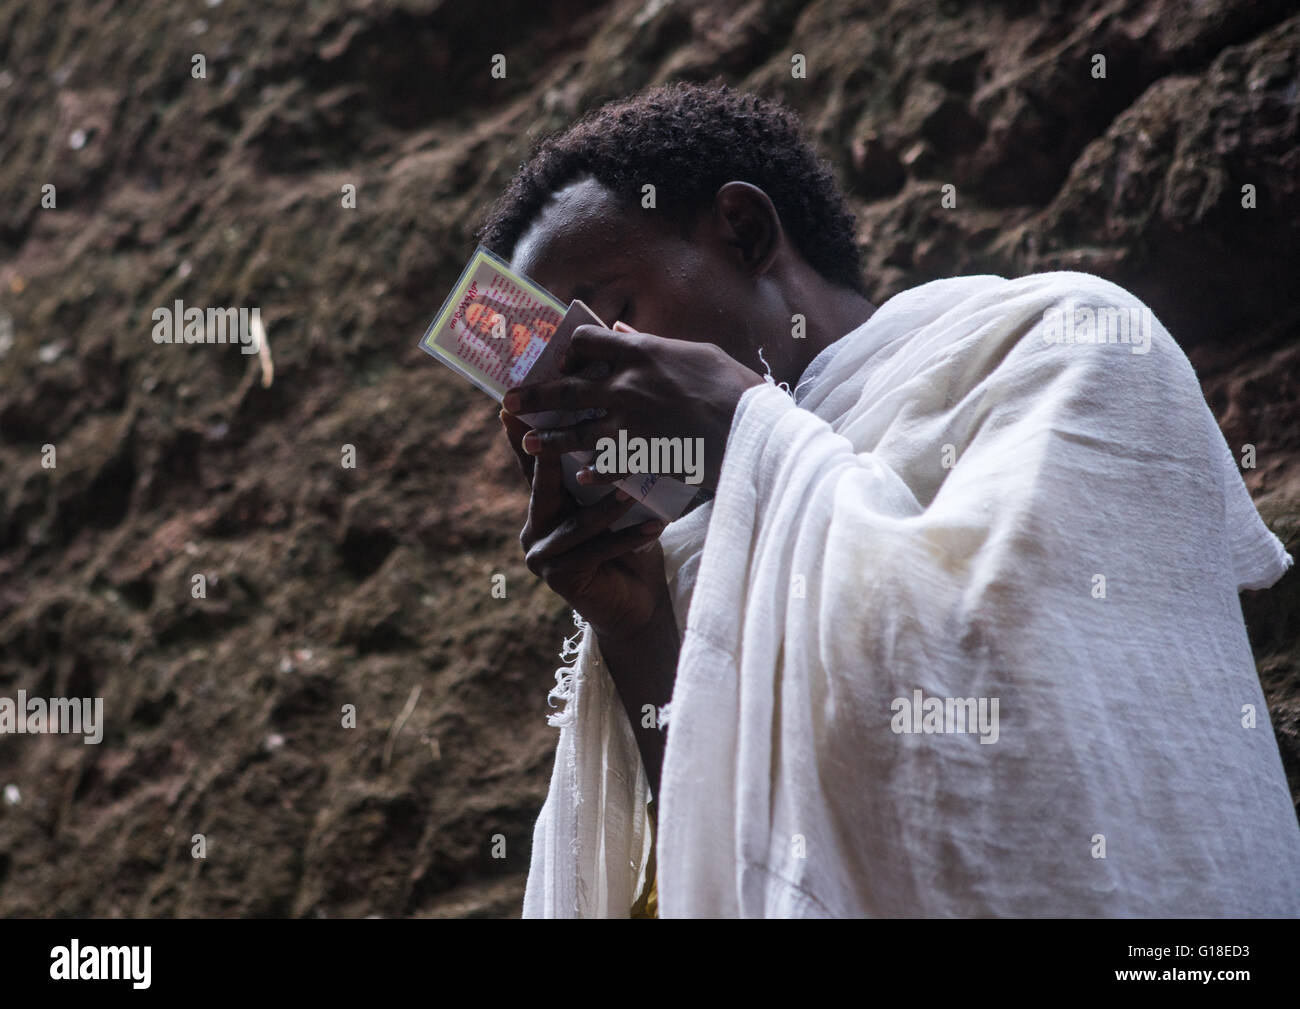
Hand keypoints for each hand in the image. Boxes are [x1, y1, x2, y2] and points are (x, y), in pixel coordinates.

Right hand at [501, 409, 669, 638]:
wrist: (637, 603)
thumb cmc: (629, 546)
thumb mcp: (614, 505)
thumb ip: (600, 477)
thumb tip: (616, 421)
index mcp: (543, 506)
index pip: (533, 465)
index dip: (524, 436)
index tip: (515, 405)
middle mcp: (534, 528)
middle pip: (543, 486)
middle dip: (557, 456)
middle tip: (575, 428)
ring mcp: (541, 555)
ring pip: (578, 523)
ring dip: (609, 507)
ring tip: (633, 489)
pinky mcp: (558, 577)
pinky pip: (596, 552)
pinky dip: (627, 539)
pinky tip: (655, 528)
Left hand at [502, 322, 764, 492]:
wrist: (752, 428)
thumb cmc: (734, 386)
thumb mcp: (696, 352)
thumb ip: (652, 343)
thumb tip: (620, 328)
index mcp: (641, 352)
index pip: (586, 341)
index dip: (569, 351)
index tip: (561, 362)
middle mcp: (626, 386)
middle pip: (566, 388)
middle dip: (534, 395)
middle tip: (509, 401)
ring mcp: (630, 424)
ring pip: (574, 432)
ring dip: (547, 438)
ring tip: (526, 441)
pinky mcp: (641, 455)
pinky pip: (604, 466)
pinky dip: (591, 473)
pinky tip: (580, 478)